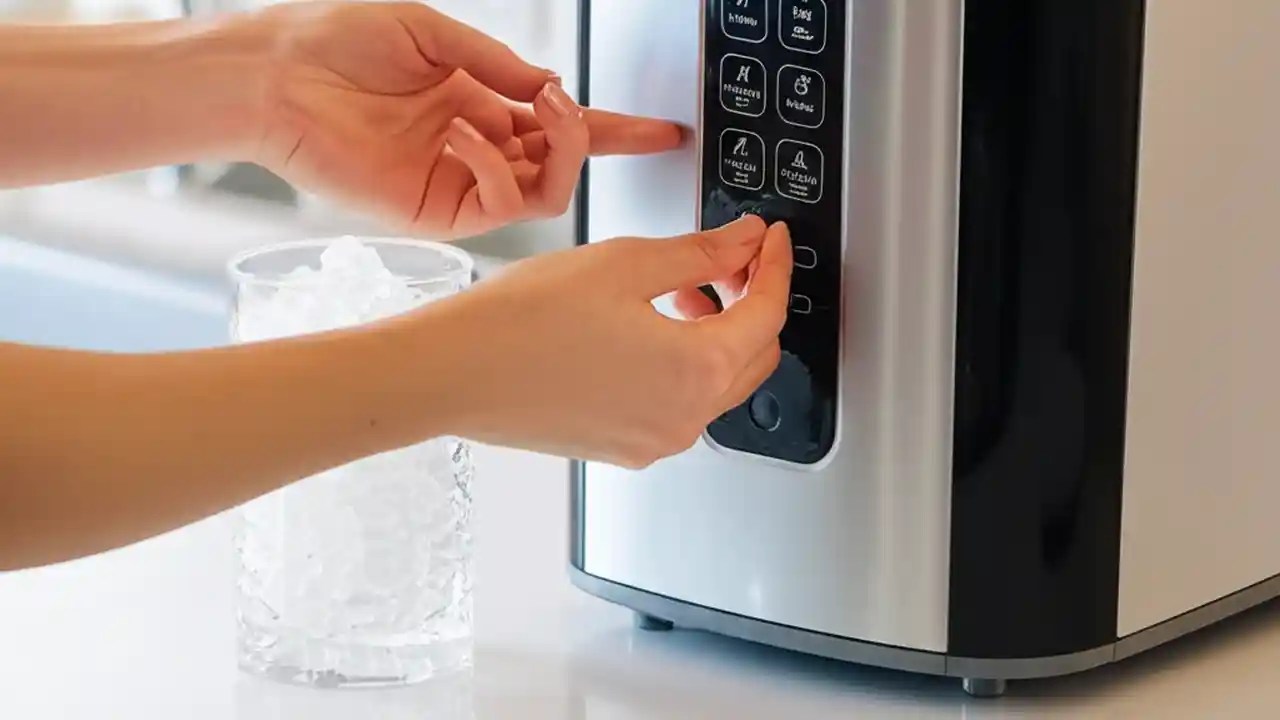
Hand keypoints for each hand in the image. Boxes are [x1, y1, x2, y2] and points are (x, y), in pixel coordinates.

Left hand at [252, 2, 681, 237]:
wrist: (275, 73)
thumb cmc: (335, 41)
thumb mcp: (433, 32)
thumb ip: (498, 65)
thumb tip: (552, 88)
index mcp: (479, 100)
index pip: (563, 124)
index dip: (617, 130)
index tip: (663, 132)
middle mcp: (477, 144)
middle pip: (564, 160)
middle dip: (593, 136)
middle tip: (573, 107)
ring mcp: (459, 180)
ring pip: (546, 190)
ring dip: (555, 150)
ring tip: (537, 110)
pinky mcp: (436, 209)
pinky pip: (497, 204)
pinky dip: (494, 167)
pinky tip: (464, 132)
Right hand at [404, 216, 792, 467]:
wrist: (454, 373)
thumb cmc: (522, 323)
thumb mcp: (625, 264)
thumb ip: (700, 252)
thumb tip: (745, 241)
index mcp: (698, 371)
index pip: (768, 313)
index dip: (775, 266)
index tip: (770, 239)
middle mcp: (685, 419)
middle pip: (755, 356)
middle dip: (752, 302)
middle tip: (729, 259)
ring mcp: (654, 441)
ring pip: (718, 383)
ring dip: (717, 334)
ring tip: (680, 289)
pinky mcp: (624, 448)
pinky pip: (678, 404)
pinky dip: (682, 364)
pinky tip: (649, 328)